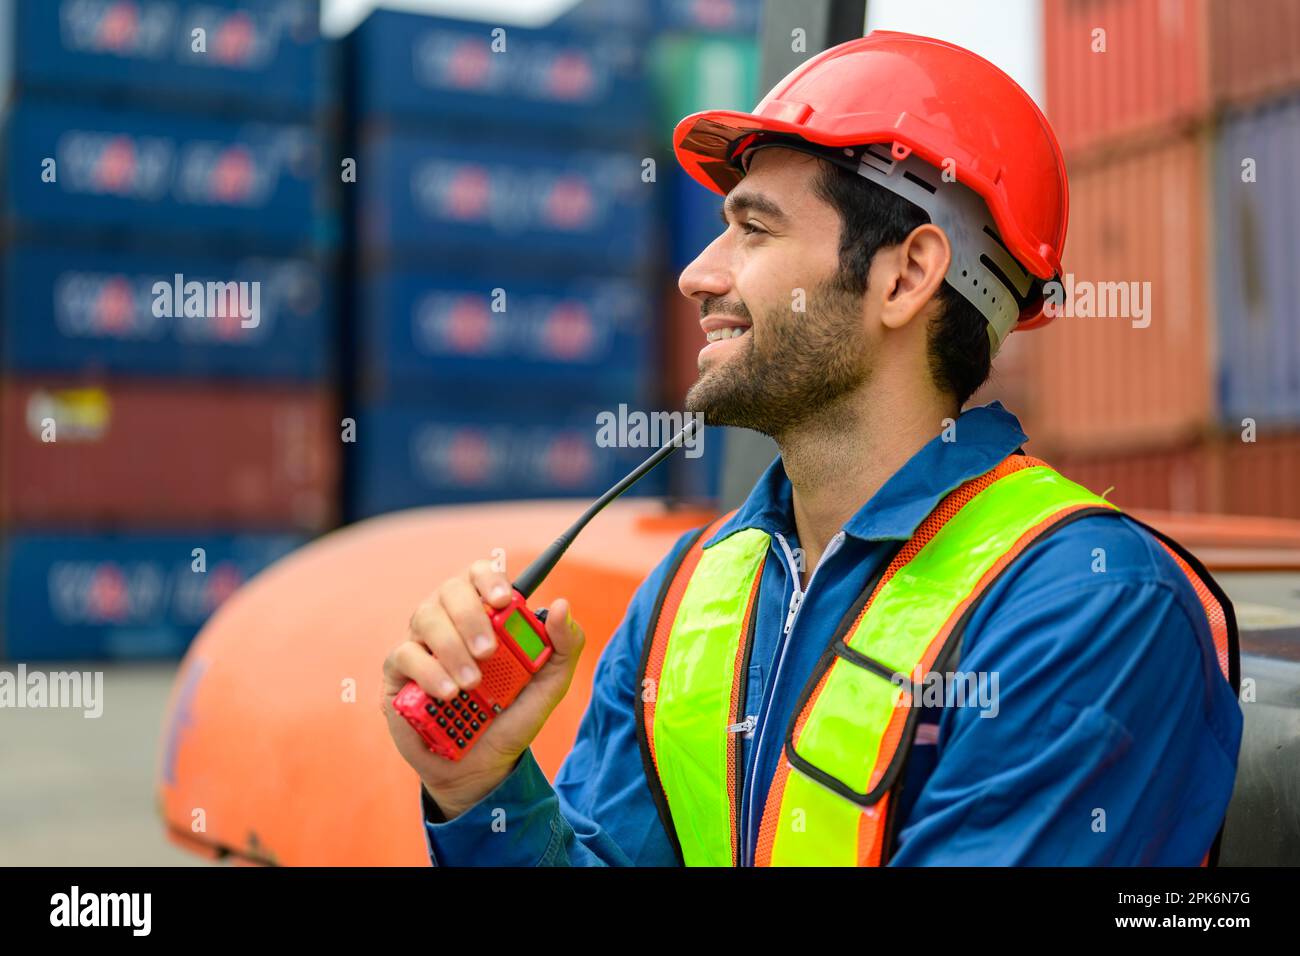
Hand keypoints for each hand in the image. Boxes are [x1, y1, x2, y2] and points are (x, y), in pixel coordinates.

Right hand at [382, 557, 584, 818]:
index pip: (479, 574)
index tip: (504, 600)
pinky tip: (448, 694)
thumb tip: (560, 605)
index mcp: (485, 613)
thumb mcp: (550, 684)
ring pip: (425, 617)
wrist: (483, 766)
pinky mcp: (399, 672)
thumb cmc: (513, 716)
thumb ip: (564, 645)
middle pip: (450, 590)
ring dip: (451, 648)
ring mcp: (422, 643)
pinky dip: (429, 672)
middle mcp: (450, 619)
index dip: (489, 578)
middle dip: (470, 617)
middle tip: (489, 652)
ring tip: (472, 684)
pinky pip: (405, 654)